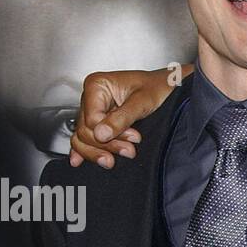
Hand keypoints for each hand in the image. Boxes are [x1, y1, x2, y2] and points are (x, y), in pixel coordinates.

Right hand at [69, 66, 187, 167]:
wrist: (168, 88)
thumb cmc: (157, 87)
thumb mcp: (142, 101)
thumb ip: (121, 118)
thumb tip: (100, 134)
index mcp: (97, 85)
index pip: (91, 120)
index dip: (110, 133)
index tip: (132, 137)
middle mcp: (91, 97)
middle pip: (85, 130)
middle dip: (106, 144)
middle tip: (129, 150)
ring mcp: (93, 110)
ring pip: (82, 137)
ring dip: (98, 151)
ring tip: (112, 160)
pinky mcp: (98, 121)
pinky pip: (84, 137)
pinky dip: (83, 149)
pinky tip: (78, 161)